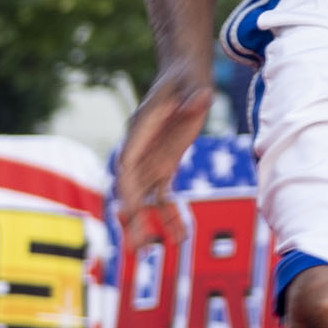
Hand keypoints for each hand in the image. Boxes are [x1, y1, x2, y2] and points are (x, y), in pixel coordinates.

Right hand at [112, 63, 212, 253]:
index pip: (127, 163)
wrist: (184, 76)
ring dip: (145, 223)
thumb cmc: (186, 79)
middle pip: (130, 187)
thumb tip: (200, 101)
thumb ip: (194, 97)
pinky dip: (169, 215)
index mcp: (140, 132)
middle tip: (134, 245)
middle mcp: (140, 149)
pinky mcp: (166, 164)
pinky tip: (179, 237)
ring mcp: (152, 159)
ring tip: (146, 252)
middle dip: (131, 216)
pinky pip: (163, 196)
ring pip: (143, 197)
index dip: (127, 186)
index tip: (129, 208)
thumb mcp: (193, 85)